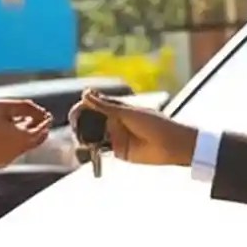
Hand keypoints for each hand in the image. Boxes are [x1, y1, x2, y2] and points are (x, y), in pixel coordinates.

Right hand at [0, 99, 51, 167]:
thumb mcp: (0, 106)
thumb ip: (23, 106)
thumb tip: (39, 111)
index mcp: (20, 139)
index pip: (42, 128)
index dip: (44, 117)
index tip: (41, 109)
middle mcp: (16, 152)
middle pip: (35, 139)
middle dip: (37, 126)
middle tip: (35, 113)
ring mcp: (7, 159)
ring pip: (24, 144)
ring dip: (25, 131)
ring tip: (19, 117)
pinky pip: (12, 148)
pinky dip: (14, 138)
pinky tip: (5, 126)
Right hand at [72, 90, 196, 165]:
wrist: (171, 146)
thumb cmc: (155, 124)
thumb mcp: (129, 112)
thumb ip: (106, 106)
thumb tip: (85, 93)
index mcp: (120, 109)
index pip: (96, 105)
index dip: (85, 106)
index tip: (77, 109)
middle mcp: (116, 122)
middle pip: (92, 121)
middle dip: (82, 121)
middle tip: (75, 123)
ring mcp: (117, 137)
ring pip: (94, 135)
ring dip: (85, 135)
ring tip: (80, 136)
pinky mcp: (118, 152)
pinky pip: (101, 150)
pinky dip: (92, 149)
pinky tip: (86, 147)